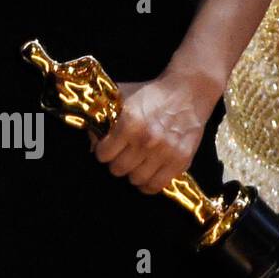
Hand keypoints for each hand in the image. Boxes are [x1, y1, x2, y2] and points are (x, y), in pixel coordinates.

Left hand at [93, 76, 214, 194]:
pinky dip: (148, 184)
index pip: (103, 154)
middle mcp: (146, 140)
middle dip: (115, 163)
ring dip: (132, 173)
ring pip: (136, 179)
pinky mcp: (181, 160)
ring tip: (135, 164)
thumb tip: (92, 144)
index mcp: (129, 123)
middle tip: (121, 156)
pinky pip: (157, 185)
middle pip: (118, 169)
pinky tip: (147, 174)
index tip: (107, 148)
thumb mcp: (121, 98)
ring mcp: (165, 152)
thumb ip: (102, 117)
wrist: (186, 92)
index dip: (103, 152)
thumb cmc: (150, 94)